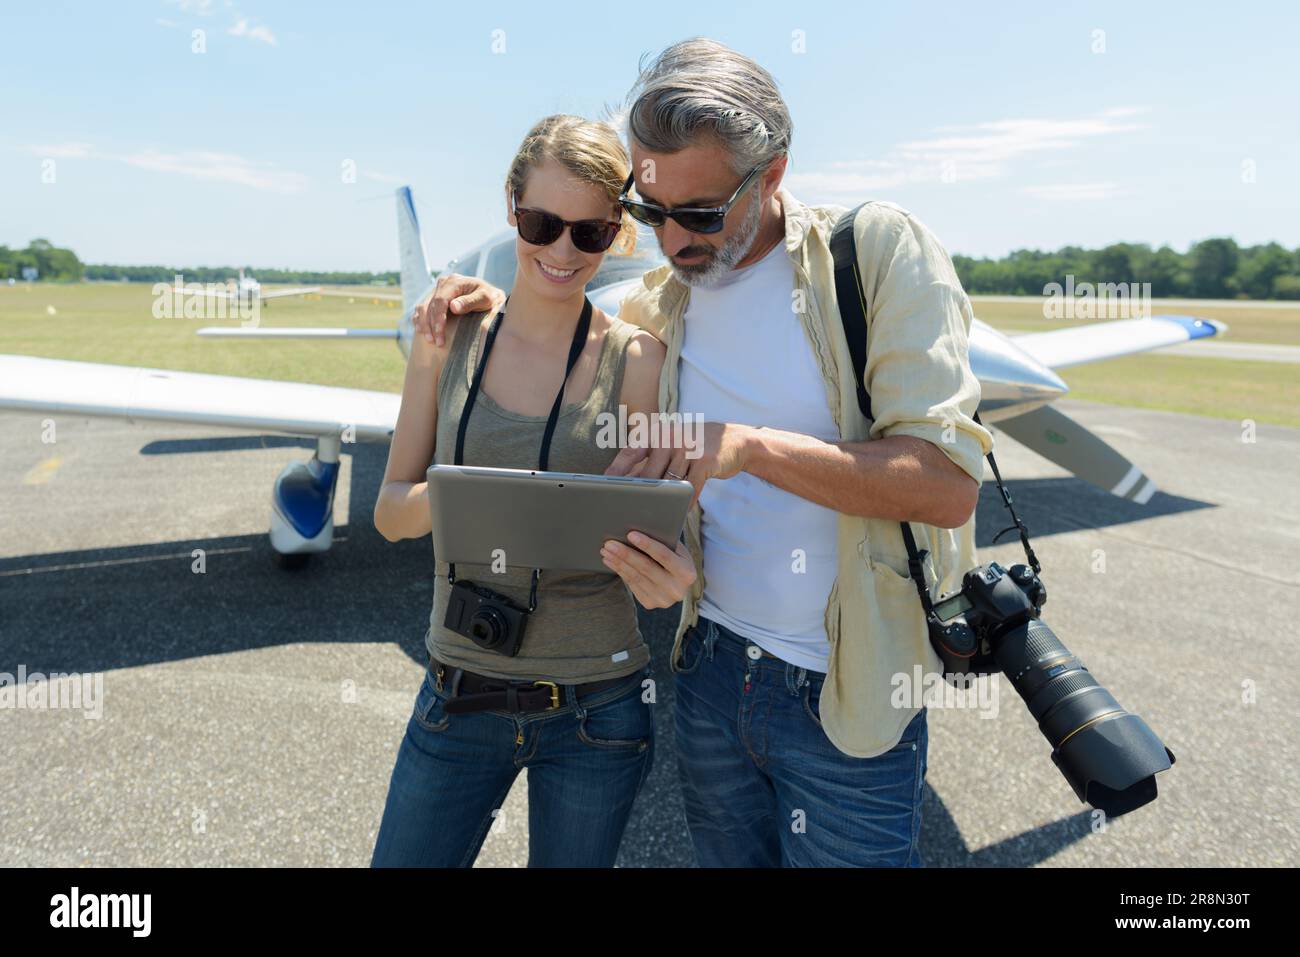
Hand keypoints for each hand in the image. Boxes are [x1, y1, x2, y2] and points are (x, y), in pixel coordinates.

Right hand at [412, 273, 504, 345]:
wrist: (492, 297)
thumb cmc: (490, 298)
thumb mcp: (485, 299)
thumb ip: (470, 302)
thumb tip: (453, 307)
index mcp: (455, 281)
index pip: (440, 301)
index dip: (438, 319)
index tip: (440, 334)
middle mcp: (444, 283)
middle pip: (430, 305)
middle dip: (432, 326)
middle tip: (438, 343)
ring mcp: (437, 290)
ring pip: (423, 307)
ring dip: (424, 324)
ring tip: (430, 340)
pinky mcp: (434, 298)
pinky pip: (422, 309)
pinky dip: (420, 321)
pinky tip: (422, 332)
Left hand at [601, 532, 696, 609]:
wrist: (677, 583)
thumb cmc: (674, 558)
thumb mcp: (677, 549)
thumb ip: (665, 539)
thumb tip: (643, 525)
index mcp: (687, 573)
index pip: (665, 556)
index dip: (647, 545)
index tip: (630, 534)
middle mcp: (676, 590)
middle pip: (646, 568)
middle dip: (626, 554)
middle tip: (610, 543)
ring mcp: (662, 600)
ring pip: (635, 577)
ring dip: (618, 562)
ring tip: (606, 550)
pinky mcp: (650, 603)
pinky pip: (631, 584)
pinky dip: (619, 571)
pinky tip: (610, 561)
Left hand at [604, 421, 756, 506]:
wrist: (735, 440)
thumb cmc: (696, 447)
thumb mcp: (673, 444)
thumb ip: (653, 458)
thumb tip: (628, 481)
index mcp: (658, 432)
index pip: (630, 451)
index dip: (616, 469)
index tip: (602, 484)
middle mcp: (670, 437)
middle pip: (649, 472)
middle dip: (637, 493)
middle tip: (625, 509)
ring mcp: (688, 448)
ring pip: (669, 482)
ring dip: (661, 502)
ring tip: (650, 517)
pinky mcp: (705, 461)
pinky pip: (690, 488)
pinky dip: (684, 502)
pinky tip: (678, 513)